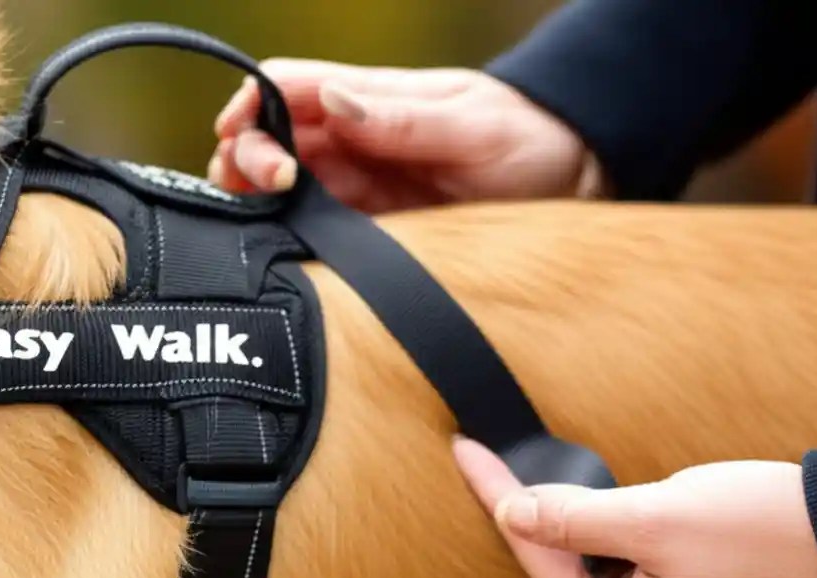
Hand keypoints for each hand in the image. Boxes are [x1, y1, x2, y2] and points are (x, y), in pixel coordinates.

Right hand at [209, 60, 593, 212]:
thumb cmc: (526, 138)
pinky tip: (284, 251)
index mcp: (364, 99)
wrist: (573, 181)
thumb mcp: (469, 126)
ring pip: (276, 188)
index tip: (242, 137)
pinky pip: (308, 229)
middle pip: (265, 140)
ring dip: (256, 202)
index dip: (248, 106)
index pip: (280, 86)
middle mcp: (349, 138)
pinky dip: (284, 237)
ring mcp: (355, 183)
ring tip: (265, 220)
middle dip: (245, 160)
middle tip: (272, 188)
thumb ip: (401, 120)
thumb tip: (332, 101)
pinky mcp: (367, 226)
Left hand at [452, 437, 816, 577]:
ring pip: (600, 568)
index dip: (497, 498)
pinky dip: (612, 534)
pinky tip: (600, 507)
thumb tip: (512, 516)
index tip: (465, 452)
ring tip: (533, 480)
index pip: (538, 558)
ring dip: (571, 524)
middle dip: (528, 516)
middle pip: (564, 569)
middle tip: (489, 464)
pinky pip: (636, 569)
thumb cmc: (766, 533)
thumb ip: (575, 520)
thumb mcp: (655, 518)